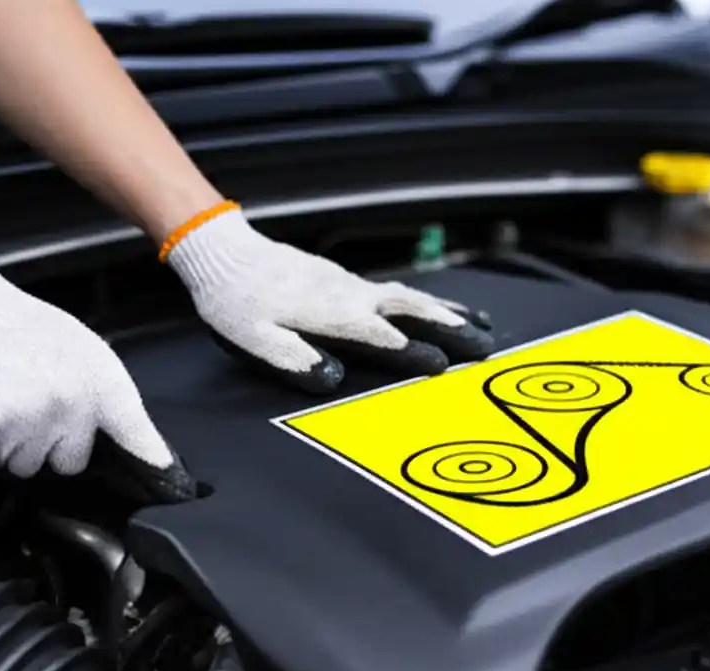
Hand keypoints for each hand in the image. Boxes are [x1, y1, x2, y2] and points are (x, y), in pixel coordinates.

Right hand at [0, 246, 190, 496]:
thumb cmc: (27, 329)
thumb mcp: (84, 351)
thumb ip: (104, 394)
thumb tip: (119, 434)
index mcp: (98, 383)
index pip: (133, 430)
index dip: (150, 456)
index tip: (167, 476)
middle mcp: (69, 408)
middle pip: (68, 463)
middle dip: (52, 447)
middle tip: (37, 414)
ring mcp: (27, 421)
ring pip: (26, 466)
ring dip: (16, 448)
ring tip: (10, 407)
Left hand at [164, 204, 494, 392]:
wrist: (223, 253)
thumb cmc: (234, 301)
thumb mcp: (252, 338)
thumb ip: (292, 358)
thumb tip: (332, 378)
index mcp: (331, 314)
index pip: (383, 337)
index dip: (414, 353)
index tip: (445, 367)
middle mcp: (348, 296)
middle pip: (411, 311)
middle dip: (451, 328)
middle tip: (486, 345)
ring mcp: (349, 285)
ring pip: (408, 297)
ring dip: (447, 311)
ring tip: (481, 324)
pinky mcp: (344, 281)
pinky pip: (394, 291)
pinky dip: (424, 301)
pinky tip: (434, 308)